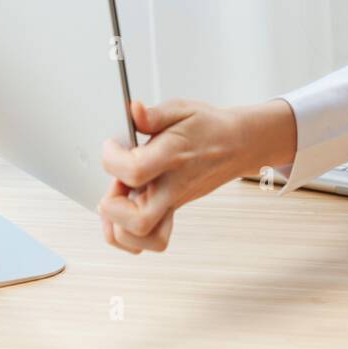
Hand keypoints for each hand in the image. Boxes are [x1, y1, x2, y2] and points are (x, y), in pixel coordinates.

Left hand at [97, 98, 296, 253]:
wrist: (236, 145)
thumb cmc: (207, 127)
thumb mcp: (180, 109)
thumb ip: (153, 115)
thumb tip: (134, 111)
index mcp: (172, 157)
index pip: (134, 171)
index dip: (111, 158)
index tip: (112, 145)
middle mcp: (171, 187)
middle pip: (137, 220)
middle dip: (112, 206)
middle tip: (115, 182)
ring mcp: (171, 204)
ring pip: (142, 238)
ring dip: (118, 225)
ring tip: (117, 199)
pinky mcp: (170, 211)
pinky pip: (149, 239)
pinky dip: (129, 236)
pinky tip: (123, 212)